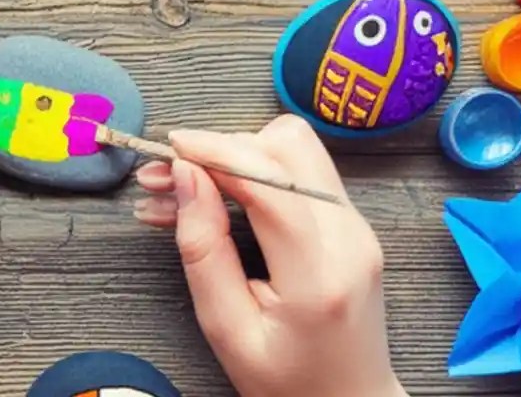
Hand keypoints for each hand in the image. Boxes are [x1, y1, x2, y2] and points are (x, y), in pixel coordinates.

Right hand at [133, 115, 406, 396]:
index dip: (218, 152)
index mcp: (319, 274)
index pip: (273, 183)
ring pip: (293, 150)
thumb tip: (186, 177)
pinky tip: (210, 197)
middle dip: (221, 149)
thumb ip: (204, 250)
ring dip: (232, 157)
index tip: (170, 147)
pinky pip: (298, 173)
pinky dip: (250, 174)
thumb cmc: (288, 382)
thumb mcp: (228, 328)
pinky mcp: (350, 223)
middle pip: (288, 147)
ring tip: (177, 189)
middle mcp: (349, 238)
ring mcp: (356, 226)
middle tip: (164, 177)